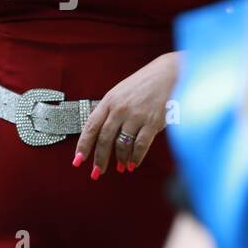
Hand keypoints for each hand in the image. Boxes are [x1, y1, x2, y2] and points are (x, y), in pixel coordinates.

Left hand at [72, 51, 181, 178]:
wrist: (169, 74)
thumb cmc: (143, 84)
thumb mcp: (120, 92)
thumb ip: (109, 111)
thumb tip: (99, 135)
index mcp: (109, 101)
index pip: (91, 127)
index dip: (83, 146)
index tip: (78, 160)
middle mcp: (120, 109)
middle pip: (104, 139)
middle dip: (99, 159)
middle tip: (96, 173)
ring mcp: (136, 116)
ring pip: (122, 145)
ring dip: (119, 159)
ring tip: (119, 168)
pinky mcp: (152, 123)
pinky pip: (140, 146)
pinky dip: (135, 158)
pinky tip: (133, 164)